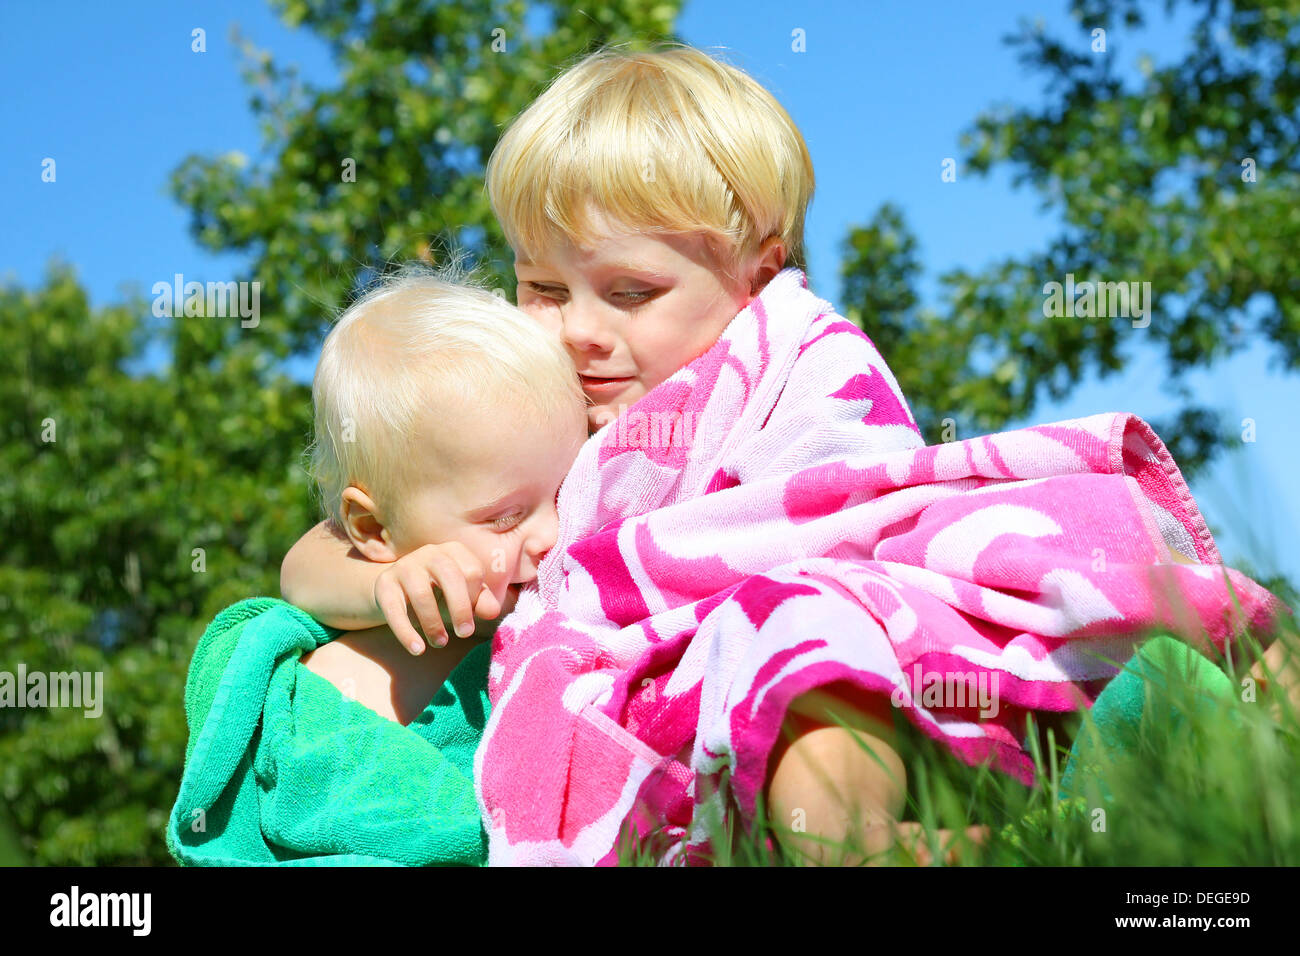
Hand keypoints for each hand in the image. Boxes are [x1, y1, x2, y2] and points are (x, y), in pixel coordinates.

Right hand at [371, 542, 507, 654]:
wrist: (396, 592)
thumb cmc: (438, 593)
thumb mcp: (462, 596)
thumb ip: (481, 601)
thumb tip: (493, 612)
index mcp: (454, 551)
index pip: (472, 570)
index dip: (475, 597)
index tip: (471, 618)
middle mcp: (430, 553)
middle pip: (450, 576)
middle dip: (461, 608)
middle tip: (465, 634)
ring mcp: (405, 566)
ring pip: (422, 594)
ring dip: (433, 624)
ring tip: (440, 643)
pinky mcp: (384, 584)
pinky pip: (394, 609)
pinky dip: (406, 632)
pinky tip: (417, 649)